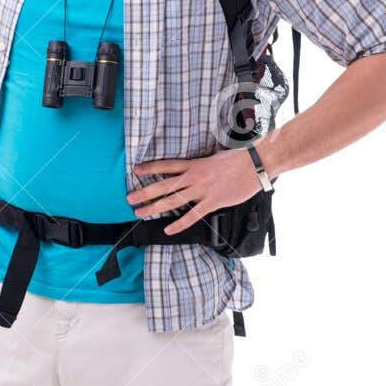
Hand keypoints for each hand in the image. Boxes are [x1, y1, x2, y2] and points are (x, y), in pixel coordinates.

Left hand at [127, 147, 263, 234]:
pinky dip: (179, 224)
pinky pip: (192, 215)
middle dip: (145, 192)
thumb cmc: (239, 159)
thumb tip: (204, 159)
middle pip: (164, 185)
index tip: (136, 170)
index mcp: (195, 164)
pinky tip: (168, 229)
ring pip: (173, 200)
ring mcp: (202, 190)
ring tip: (140, 212)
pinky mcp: (212, 202)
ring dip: (154, 207)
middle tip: (129, 198)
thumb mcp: (216, 155)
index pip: (167, 165)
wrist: (255, 164)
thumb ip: (206, 160)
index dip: (150, 168)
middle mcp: (194, 177)